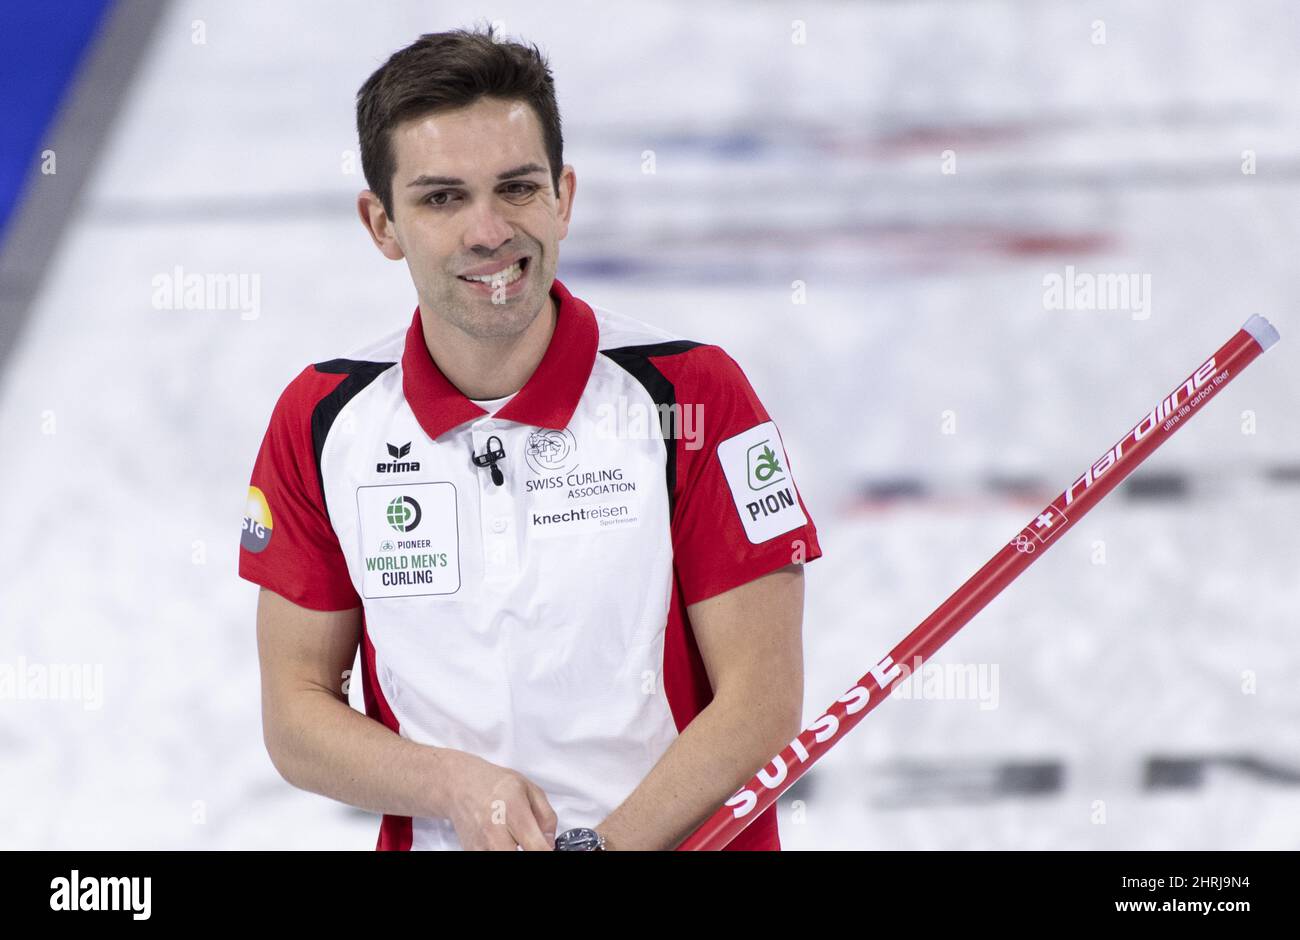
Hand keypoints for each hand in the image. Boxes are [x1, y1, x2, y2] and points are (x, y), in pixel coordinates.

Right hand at [439, 751, 558, 849]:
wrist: (460, 783)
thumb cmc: (494, 784)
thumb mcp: (529, 789)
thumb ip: (546, 817)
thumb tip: (550, 842)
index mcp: (513, 810)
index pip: (536, 847)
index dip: (547, 851)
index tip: (549, 848)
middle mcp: (495, 830)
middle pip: (516, 857)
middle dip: (530, 852)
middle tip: (532, 844)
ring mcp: (481, 843)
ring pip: (504, 857)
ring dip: (514, 850)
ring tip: (515, 839)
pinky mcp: (472, 851)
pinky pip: (491, 857)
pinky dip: (501, 850)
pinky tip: (504, 842)